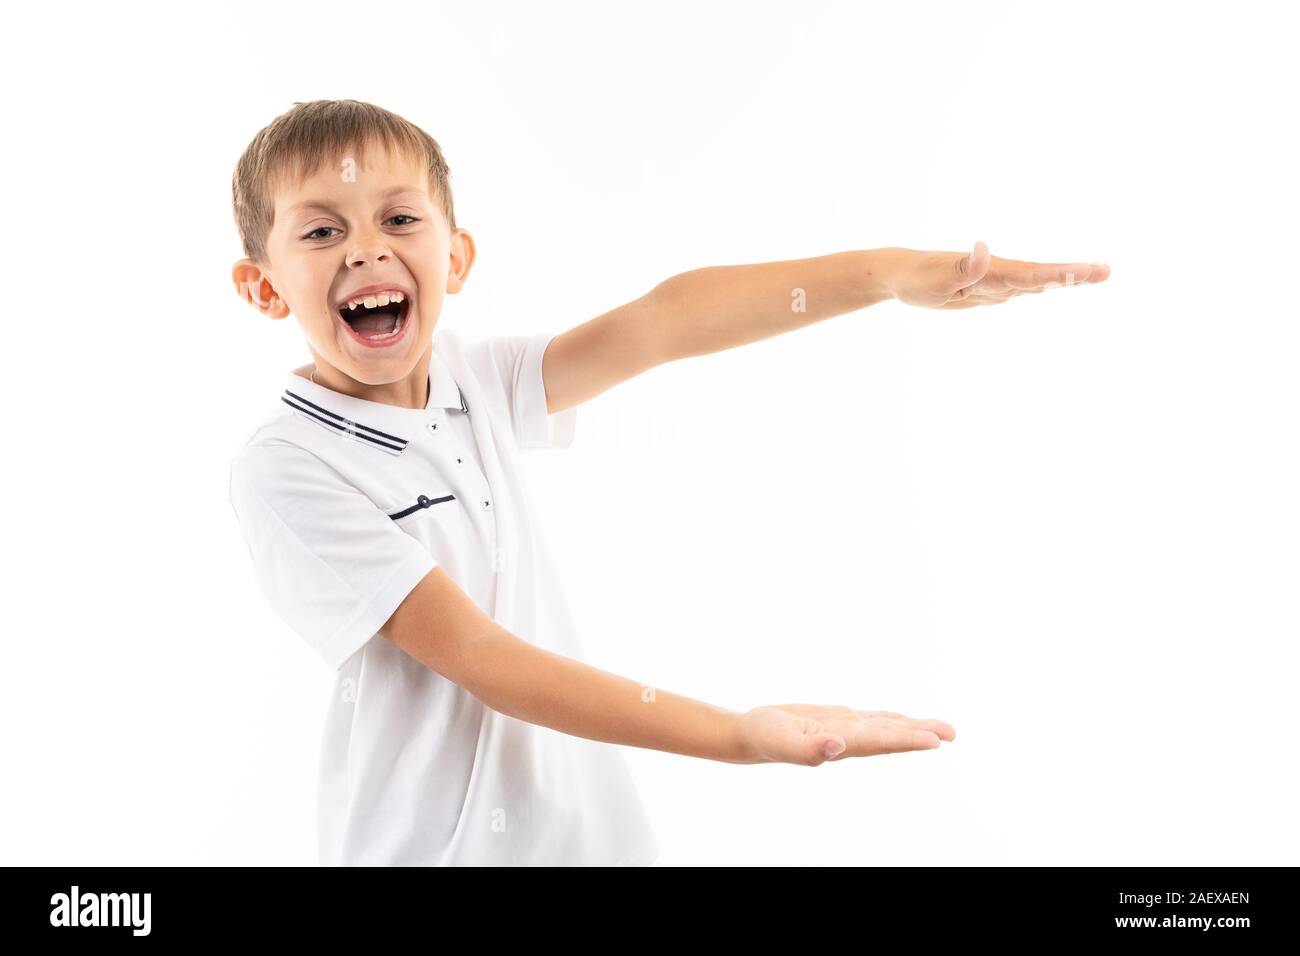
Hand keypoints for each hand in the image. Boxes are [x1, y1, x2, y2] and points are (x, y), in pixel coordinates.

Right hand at [736, 704, 955, 765]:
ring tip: (943, 730)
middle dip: (920, 734)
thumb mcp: (782, 742)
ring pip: (885, 727)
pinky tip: (905, 721)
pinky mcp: (838, 719)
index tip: (935, 741)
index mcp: (840, 745)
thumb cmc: (763, 738)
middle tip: (952, 732)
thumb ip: (810, 748)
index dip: (907, 740)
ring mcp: (845, 730)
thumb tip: (838, 745)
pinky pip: (872, 719)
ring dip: (913, 728)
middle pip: (891, 736)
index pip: (880, 742)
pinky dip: (892, 720)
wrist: (751, 735)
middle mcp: (849, 740)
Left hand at [884, 241, 1109, 308]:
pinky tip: (1052, 287)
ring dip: (1064, 278)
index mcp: (993, 270)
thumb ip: (965, 267)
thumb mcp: (939, 278)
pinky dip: (1040, 286)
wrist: (902, 274)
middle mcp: (999, 272)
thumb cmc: (919, 278)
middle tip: (1107, 271)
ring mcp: (995, 280)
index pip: (1034, 275)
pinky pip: (1019, 288)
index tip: (1090, 271)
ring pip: (1035, 280)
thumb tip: (984, 248)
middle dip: (1074, 274)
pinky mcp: (987, 289)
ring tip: (1094, 275)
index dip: (1062, 275)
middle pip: (1042, 275)